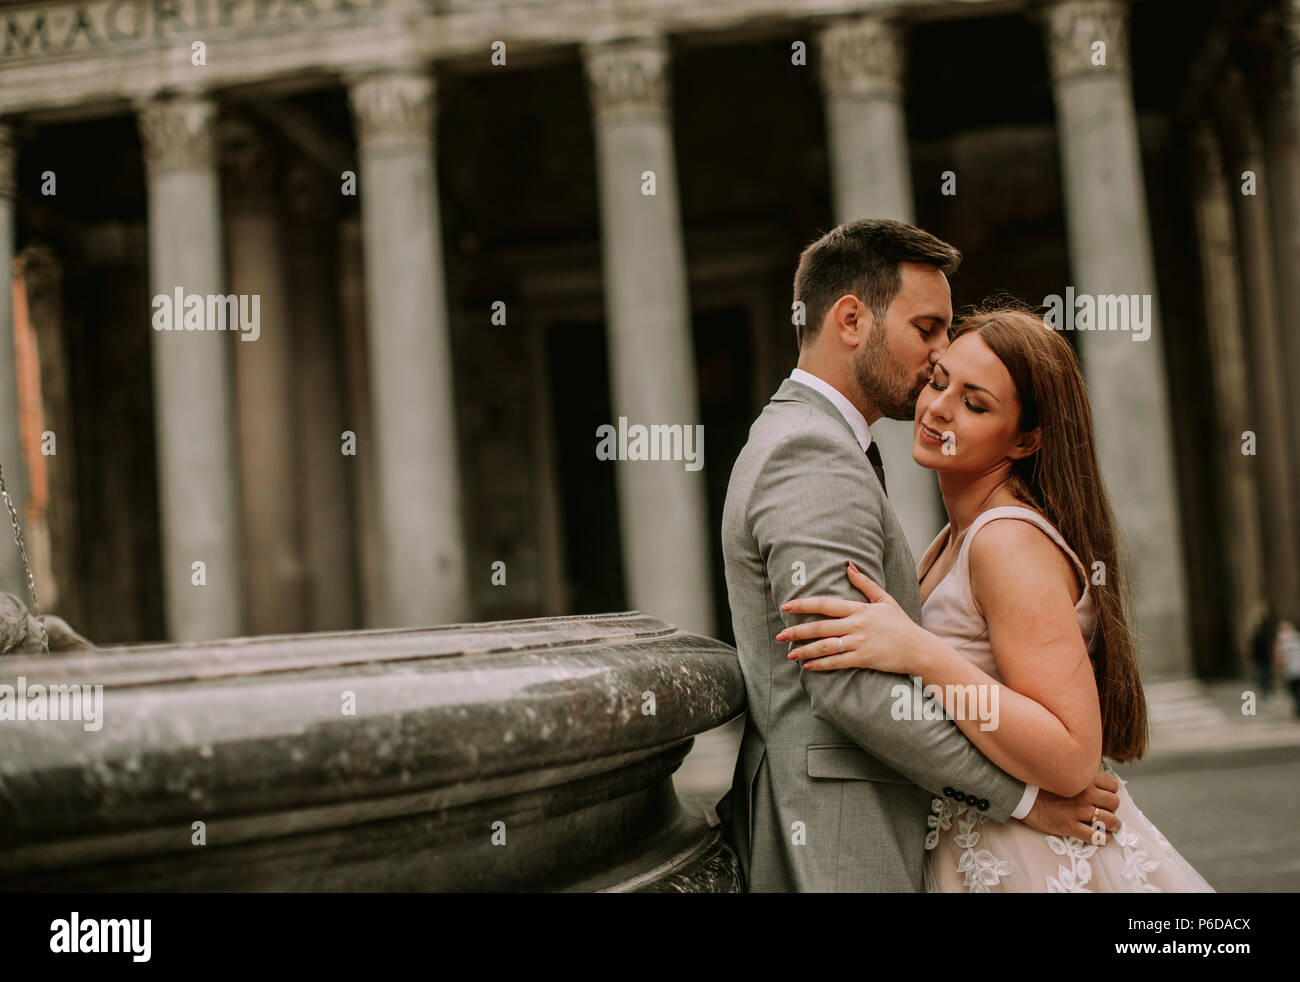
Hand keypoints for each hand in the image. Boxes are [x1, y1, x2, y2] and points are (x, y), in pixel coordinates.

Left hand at [776, 562, 930, 674]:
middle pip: (820, 626)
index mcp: (859, 609)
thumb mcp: (885, 599)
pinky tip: (809, 666)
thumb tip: (848, 565)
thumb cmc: (901, 624)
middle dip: (797, 630)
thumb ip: (865, 583)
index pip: (826, 603)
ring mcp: (860, 642)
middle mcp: (857, 624)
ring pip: (826, 646)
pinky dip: (822, 664)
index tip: (786, 606)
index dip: (804, 604)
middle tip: (780, 634)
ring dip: (805, 650)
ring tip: (790, 654)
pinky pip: (838, 662)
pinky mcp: (864, 658)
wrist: (919, 648)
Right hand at [1019, 770, 1121, 843]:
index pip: (1113, 786)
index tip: (1104, 797)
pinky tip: (1101, 838)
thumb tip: (1096, 783)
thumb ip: (1080, 776)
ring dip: (1112, 826)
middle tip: (1104, 812)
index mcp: (1083, 778)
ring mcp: (1078, 811)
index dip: (1110, 792)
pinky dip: (1103, 839)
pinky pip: (1097, 837)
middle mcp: (1085, 794)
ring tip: (1108, 827)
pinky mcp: (1070, 826)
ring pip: (1110, 821)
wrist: (1022, 795)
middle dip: (1111, 809)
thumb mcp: (1063, 773)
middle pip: (1114, 803)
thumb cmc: (1041, 784)